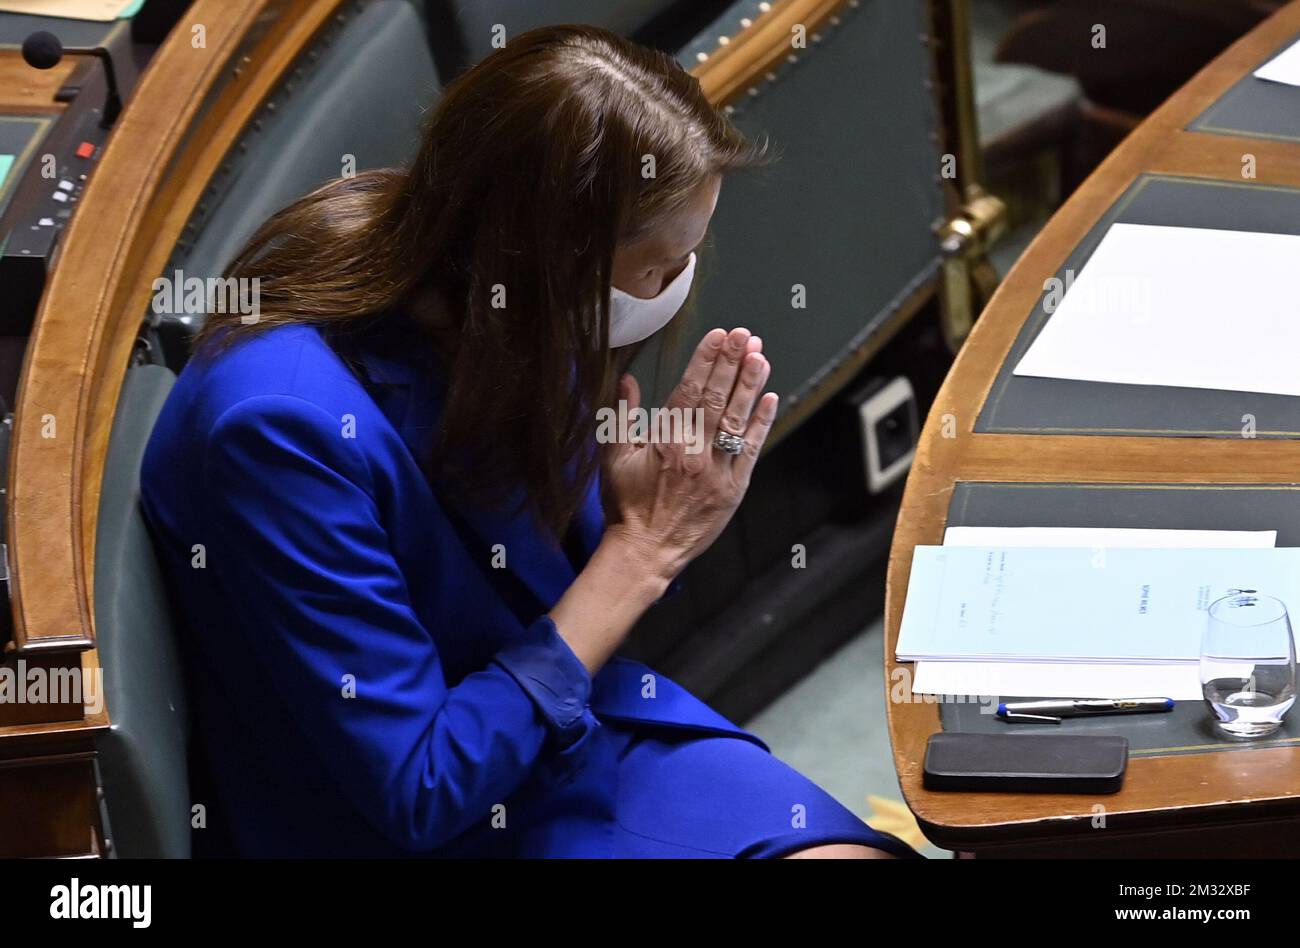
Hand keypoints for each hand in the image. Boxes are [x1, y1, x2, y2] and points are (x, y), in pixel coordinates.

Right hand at [600, 327, 777, 581]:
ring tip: (761, 357)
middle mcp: (694, 452)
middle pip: (718, 398)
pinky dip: (761, 424)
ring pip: (737, 420)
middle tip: (746, 335)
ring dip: (751, 386)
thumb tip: (627, 382)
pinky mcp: (733, 490)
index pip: (690, 390)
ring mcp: (717, 471)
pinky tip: (771, 398)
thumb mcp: (613, 458)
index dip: (707, 359)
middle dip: (733, 362)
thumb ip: (622, 417)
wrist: (645, 552)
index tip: (720, 336)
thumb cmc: (626, 506)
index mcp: (665, 441)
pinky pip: (751, 451)